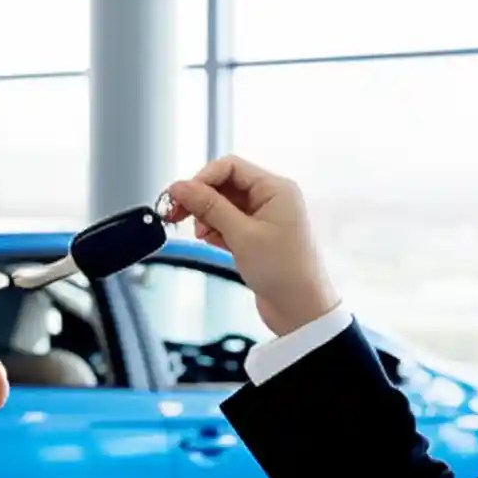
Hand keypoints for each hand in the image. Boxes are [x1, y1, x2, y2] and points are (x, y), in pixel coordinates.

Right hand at [164, 155, 340, 335]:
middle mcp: (271, 198)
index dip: (201, 179)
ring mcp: (264, 217)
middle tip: (176, 214)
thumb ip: (209, 207)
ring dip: (206, 217)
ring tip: (201, 235)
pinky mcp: (256, 235)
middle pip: (224, 185)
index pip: (229, 167)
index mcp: (276, 189)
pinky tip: (212, 242)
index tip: (180, 196)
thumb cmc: (284, 272)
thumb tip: (180, 187)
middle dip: (200, 199)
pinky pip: (228, 222)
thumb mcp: (241, 235)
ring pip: (223, 204)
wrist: (300, 310)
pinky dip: (215, 230)